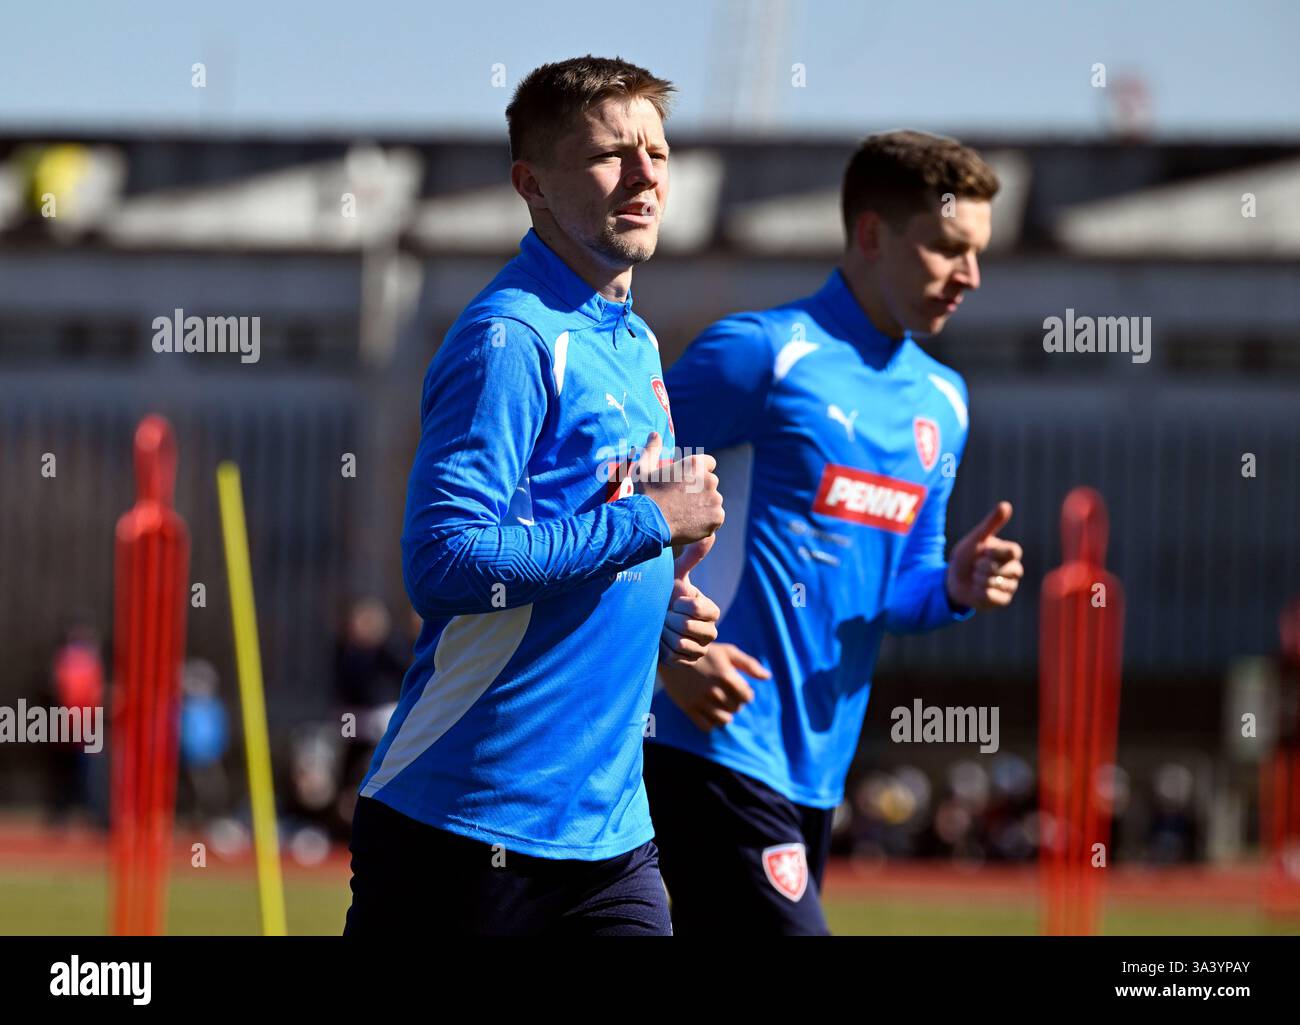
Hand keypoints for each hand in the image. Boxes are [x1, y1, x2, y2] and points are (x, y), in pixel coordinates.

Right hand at [635, 432, 723, 545]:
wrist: (648, 523)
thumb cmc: (645, 495)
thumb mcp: (643, 469)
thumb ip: (652, 450)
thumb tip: (655, 434)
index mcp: (694, 464)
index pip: (709, 463)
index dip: (698, 472)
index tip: (687, 482)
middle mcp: (709, 479)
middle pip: (710, 484)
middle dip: (700, 491)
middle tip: (682, 502)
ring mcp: (715, 499)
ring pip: (713, 502)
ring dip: (703, 506)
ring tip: (684, 515)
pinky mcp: (716, 517)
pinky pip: (715, 518)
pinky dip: (706, 522)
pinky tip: (690, 524)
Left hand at [659, 535, 719, 666]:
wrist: (651, 619)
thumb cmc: (666, 594)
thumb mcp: (677, 575)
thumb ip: (694, 556)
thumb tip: (710, 533)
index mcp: (711, 611)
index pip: (700, 610)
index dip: (682, 605)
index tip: (675, 600)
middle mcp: (711, 632)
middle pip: (688, 628)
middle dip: (670, 619)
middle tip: (664, 613)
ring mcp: (700, 649)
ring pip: (681, 643)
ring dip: (664, 632)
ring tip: (661, 625)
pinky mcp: (687, 663)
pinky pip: (674, 657)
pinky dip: (661, 647)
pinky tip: (659, 639)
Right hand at [659, 642, 769, 731]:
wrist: (672, 653)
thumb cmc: (705, 652)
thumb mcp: (728, 652)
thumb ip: (749, 665)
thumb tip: (768, 677)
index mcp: (726, 676)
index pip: (747, 697)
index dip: (746, 693)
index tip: (739, 687)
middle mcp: (714, 690)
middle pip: (736, 708)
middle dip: (735, 702)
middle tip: (726, 692)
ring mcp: (700, 701)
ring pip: (724, 720)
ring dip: (725, 713)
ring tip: (719, 703)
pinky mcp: (688, 708)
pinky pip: (707, 726)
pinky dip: (711, 722)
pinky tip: (709, 710)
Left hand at [945, 500, 1023, 609]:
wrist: (954, 579)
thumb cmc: (967, 556)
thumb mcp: (976, 538)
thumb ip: (991, 523)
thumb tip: (1005, 504)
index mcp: (1011, 553)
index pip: (1013, 551)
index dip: (995, 552)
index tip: (983, 551)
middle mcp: (1015, 569)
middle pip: (1003, 568)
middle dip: (982, 567)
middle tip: (976, 566)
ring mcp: (1010, 586)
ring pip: (995, 583)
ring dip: (978, 580)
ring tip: (975, 577)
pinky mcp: (1003, 601)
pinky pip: (991, 597)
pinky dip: (978, 592)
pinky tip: (976, 589)